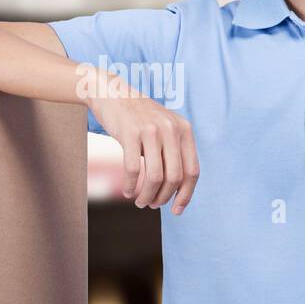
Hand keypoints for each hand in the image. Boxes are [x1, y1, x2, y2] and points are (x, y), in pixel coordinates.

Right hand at [87, 78, 199, 214]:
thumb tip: (177, 190)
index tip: (177, 210)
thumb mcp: (164, 127)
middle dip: (164, 197)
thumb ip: (174, 151)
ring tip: (141, 202)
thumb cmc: (139, 117)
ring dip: (147, 195)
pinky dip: (131, 186)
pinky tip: (128, 191)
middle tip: (153, 204)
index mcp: (184, 129)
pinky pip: (134, 169)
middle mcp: (171, 129)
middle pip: (174, 177)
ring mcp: (150, 130)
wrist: (111, 93)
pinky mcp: (130, 133)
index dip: (186, 194)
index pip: (192, 171)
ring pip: (155, 177)